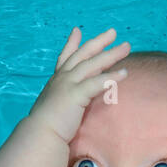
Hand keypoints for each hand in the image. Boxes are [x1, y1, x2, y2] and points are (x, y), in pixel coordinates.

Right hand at [28, 27, 130, 144]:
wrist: (40, 135)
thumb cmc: (47, 127)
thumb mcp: (55, 106)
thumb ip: (64, 99)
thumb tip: (73, 99)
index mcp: (56, 81)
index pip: (65, 58)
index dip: (72, 44)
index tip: (77, 31)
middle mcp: (62, 78)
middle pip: (83, 55)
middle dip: (99, 42)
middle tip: (113, 32)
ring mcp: (68, 85)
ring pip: (92, 64)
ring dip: (111, 54)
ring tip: (127, 47)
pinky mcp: (75, 95)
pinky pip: (96, 83)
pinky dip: (111, 77)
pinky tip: (125, 73)